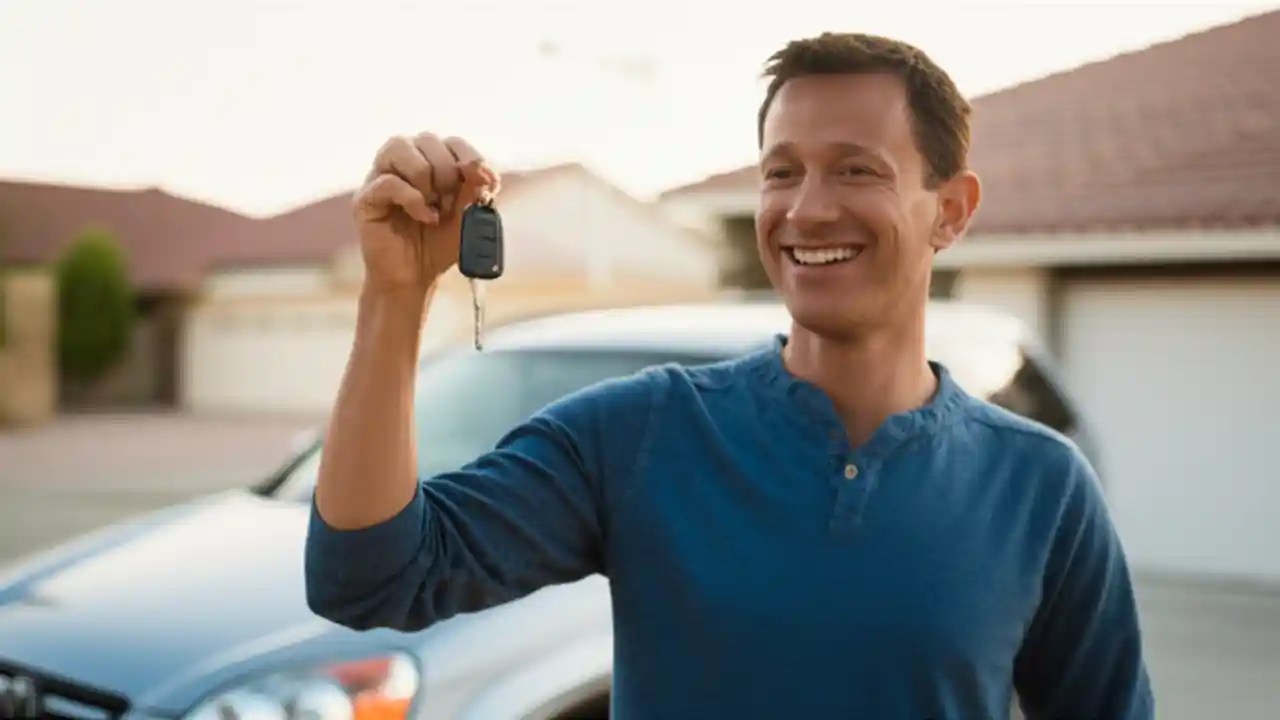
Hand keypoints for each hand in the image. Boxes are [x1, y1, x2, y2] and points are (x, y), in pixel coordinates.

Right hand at [353, 132, 499, 294]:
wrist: (417, 279)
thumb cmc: (441, 244)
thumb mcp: (470, 216)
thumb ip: (479, 190)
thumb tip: (483, 170)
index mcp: (432, 162)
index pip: (453, 142)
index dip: (471, 158)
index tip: (486, 183)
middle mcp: (404, 163)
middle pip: (427, 138)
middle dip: (447, 171)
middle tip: (450, 202)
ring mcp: (381, 176)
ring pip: (399, 146)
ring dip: (425, 176)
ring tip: (433, 206)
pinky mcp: (366, 198)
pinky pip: (388, 182)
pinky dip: (413, 199)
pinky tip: (424, 218)